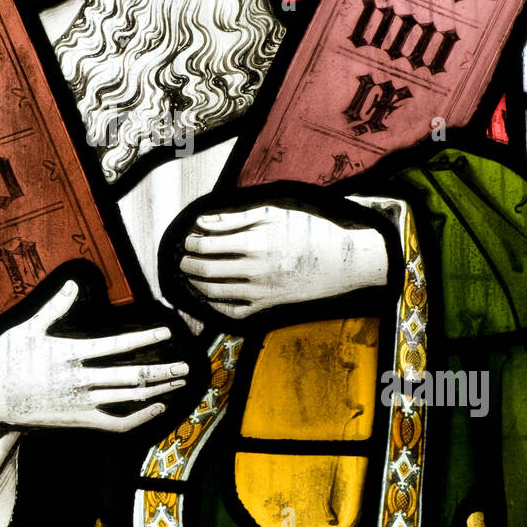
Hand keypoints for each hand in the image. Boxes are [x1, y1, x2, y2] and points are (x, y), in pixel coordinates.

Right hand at [0, 279, 187, 431]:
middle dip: (163, 370)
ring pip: (128, 398)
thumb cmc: (6, 359)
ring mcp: (81, 403)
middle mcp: (80, 380)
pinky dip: (139, 417)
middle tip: (187, 366)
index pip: (117, 345)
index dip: (145, 339)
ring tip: (179, 382)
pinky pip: (116, 423)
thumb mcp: (28, 328)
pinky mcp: (79, 421)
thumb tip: (74, 283)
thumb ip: (54, 306)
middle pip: (131, 375)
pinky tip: (156, 408)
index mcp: (70, 353)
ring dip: (158, 390)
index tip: (166, 332)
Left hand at [179, 204, 387, 318]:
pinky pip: (233, 312)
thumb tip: (203, 222)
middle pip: (206, 272)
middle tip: (183, 259)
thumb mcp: (273, 214)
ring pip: (214, 293)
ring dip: (196, 284)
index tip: (189, 239)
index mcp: (254, 243)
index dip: (192, 243)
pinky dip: (216, 306)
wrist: (342, 261)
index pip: (207, 246)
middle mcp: (254, 270)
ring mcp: (261, 292)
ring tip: (191, 276)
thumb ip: (235, 218)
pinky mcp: (268, 305)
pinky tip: (210, 297)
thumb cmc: (309, 231)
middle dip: (188, 265)